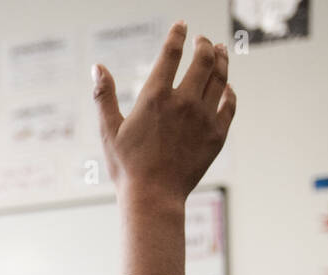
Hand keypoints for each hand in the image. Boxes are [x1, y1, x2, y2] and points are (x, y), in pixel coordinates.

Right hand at [94, 22, 235, 204]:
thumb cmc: (127, 166)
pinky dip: (230, 91)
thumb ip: (104, 96)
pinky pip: (230, 104)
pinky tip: (227, 87)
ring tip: (220, 52)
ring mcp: (204, 117)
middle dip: (204, 45)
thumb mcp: (109, 130)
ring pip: (220, 78)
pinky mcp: (217, 134)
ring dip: (221, 60)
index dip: (178, 35)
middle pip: (203, 60)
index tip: (182, 25)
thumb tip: (97, 67)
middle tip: (203, 41)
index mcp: (155, 97)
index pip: (171, 54)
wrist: (154, 197)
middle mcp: (184, 101)